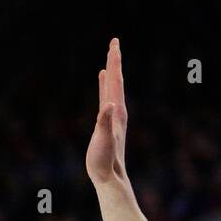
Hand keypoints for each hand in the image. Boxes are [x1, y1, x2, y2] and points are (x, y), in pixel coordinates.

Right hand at [86, 38, 128, 186]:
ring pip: (113, 88)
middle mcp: (117, 111)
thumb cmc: (104, 161)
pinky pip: (107, 96)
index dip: (115, 62)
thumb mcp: (102, 141)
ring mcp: (114, 116)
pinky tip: (104, 81)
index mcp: (116, 111)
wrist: (110, 178)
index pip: (116, 81)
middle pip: (117, 80)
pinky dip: (106, 85)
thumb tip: (110, 104)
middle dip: (115, 61)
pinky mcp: (108, 122)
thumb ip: (105, 122)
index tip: (114, 44)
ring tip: (110, 59)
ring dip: (112, 72)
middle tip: (114, 42)